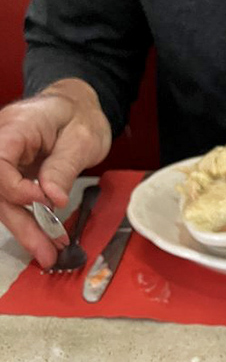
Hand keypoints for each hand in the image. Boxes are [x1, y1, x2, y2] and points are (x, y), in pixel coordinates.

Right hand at [0, 79, 111, 267]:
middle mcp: (3, 144)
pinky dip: (30, 222)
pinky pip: (14, 202)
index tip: (44, 201)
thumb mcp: (81, 138)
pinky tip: (45, 241)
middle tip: (45, 251)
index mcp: (15, 127)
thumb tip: (52, 198)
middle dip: (21, 223)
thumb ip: (64, 166)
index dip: (16, 188)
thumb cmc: (79, 116)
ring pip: (5, 201)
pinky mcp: (13, 175)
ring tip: (48, 255)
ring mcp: (6, 161)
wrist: (77, 107)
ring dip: (26, 230)